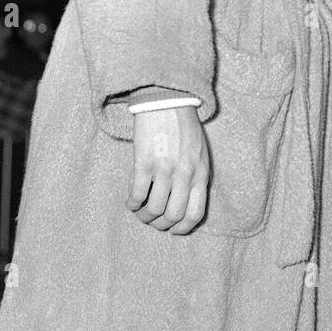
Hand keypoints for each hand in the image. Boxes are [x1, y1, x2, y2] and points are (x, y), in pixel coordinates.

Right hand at [128, 105, 209, 234]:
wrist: (168, 100)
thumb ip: (196, 176)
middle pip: (173, 216)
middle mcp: (184, 174)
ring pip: (154, 209)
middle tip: (153, 221)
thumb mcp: (200, 152)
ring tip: (140, 212)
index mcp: (201, 173)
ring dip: (144, 216)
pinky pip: (136, 194)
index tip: (173, 229)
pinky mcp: (144, 162)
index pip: (196, 213)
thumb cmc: (184, 126)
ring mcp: (164, 169)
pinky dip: (132, 204)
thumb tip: (187, 202)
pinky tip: (130, 202)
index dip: (183, 227)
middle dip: (161, 224)